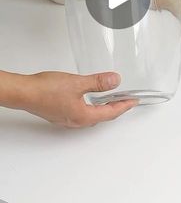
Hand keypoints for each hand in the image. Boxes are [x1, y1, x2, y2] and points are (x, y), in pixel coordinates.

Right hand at [22, 71, 137, 127]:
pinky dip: (91, 105)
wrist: (25, 92)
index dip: (124, 106)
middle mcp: (76, 121)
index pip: (110, 112)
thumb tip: (115, 81)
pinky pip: (82, 111)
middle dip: (116, 108)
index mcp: (83, 116)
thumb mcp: (77, 83)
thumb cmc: (46, 90)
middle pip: (102, 116)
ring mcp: (67, 118)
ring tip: (111, 98)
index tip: (134, 101)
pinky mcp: (60, 113)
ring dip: (103, 106)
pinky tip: (89, 98)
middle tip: (126, 100)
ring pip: (92, 115)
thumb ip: (98, 82)